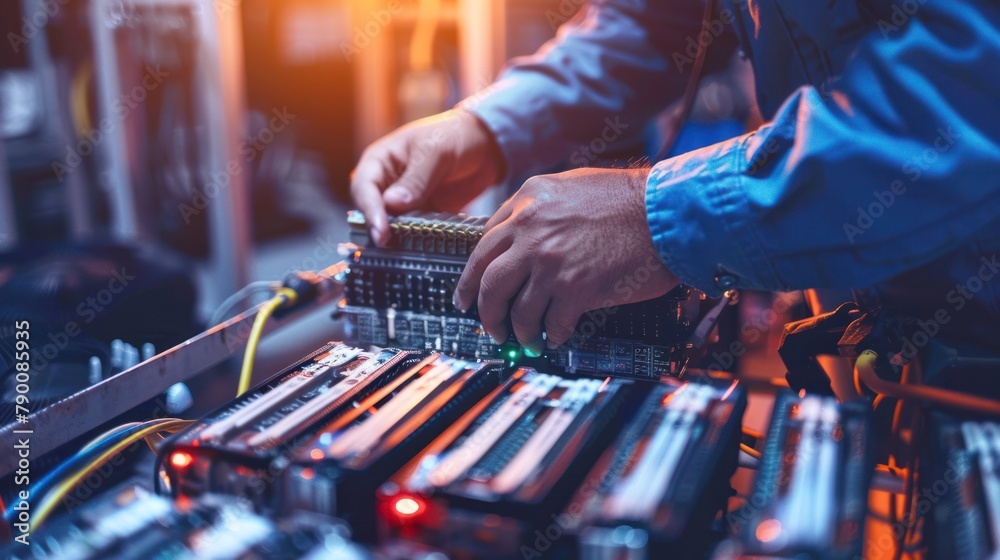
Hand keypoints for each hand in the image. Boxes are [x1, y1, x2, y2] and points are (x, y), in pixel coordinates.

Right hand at [350, 109, 504, 245]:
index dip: (370, 211)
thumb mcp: (435, 151)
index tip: (381, 232)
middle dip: (380, 229)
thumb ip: (416, 178)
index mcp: (380, 161)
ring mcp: (405, 202)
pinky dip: (420, 241)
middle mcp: (387, 184)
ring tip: (407, 253)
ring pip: (393, 226)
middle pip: (373, 211)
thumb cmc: (455, 136)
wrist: (485, 145)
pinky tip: (427, 249)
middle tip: (390, 247)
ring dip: (400, 239)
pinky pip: (416, 232)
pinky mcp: (423, 215)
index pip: (364, 188)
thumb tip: (392, 203)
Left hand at [454, 167, 678, 355]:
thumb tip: (519, 237)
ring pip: (514, 310)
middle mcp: (530, 230)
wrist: (667, 211)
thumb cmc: (630, 198)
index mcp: (526, 201)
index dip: (473, 274)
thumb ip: (539, 208)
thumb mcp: (570, 186)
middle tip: (487, 325)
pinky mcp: (574, 289)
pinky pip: (550, 323)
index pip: (484, 244)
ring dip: (516, 331)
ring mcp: (549, 262)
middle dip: (483, 310)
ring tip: (523, 340)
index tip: (471, 290)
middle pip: (488, 281)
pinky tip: (555, 337)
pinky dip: (551, 335)